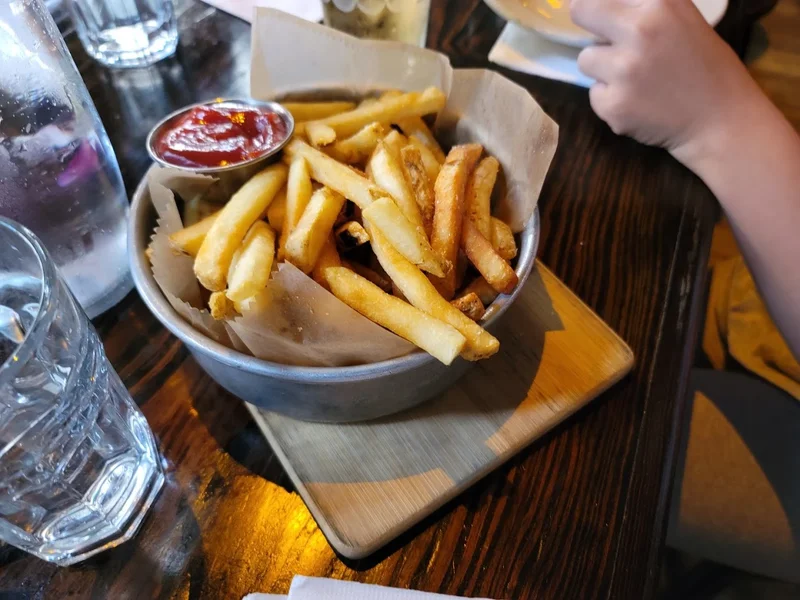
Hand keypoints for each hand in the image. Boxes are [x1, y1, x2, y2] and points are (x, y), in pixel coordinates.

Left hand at [571, 0, 765, 167]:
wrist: (719, 119)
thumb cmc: (703, 65)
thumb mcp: (681, 18)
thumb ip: (643, 8)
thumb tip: (604, 4)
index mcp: (660, 4)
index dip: (597, 3)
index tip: (596, 10)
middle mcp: (640, 30)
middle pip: (581, 11)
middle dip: (588, 21)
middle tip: (604, 34)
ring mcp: (624, 70)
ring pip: (586, 58)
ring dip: (603, 68)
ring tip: (635, 78)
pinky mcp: (613, 104)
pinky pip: (594, 94)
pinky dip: (611, 99)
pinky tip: (639, 102)